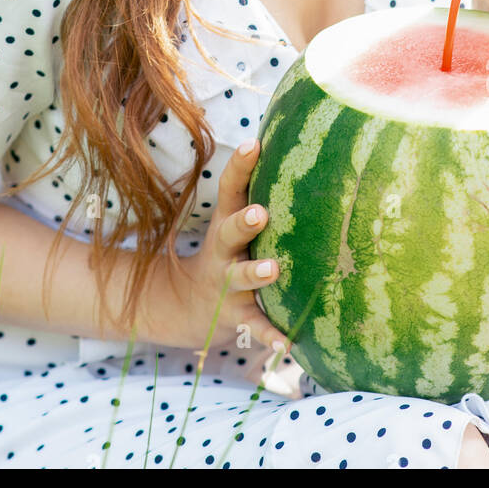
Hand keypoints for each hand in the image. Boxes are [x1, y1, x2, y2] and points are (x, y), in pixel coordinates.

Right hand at [173, 139, 288, 358]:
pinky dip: (270, 335)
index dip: (240, 166)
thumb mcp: (235, 222)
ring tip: (273, 270)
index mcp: (226, 222)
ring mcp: (227, 285)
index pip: (229, 188)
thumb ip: (258, 192)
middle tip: (261, 212)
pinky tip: (289, 344)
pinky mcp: (235, 316)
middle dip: (244, 222)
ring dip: (255, 274)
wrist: (188, 306)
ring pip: (240, 279)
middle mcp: (224, 251)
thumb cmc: (230, 251)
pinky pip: (254, 327)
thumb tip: (300, 145)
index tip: (253, 144)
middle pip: (229, 232)